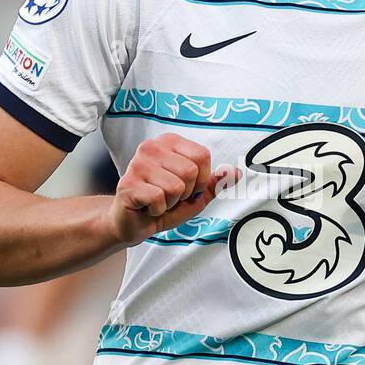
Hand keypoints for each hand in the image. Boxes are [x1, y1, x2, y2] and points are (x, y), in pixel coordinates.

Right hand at [109, 133, 239, 246]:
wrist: (134, 223)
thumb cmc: (164, 204)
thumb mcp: (196, 194)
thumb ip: (215, 183)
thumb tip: (236, 173)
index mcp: (169, 141)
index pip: (202, 155)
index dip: (202, 180)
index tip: (187, 189)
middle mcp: (151, 147)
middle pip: (191, 171)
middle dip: (186, 193)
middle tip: (169, 197)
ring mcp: (137, 164)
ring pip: (176, 187)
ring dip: (171, 203)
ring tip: (157, 201)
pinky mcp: (128, 184)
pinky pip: (159, 199)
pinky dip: (158, 210)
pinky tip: (147, 207)